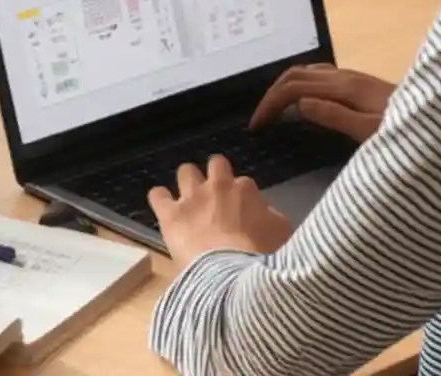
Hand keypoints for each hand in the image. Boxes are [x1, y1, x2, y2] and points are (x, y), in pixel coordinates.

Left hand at [149, 156, 292, 269]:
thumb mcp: (282, 233)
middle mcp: (218, 186)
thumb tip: (262, 213)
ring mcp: (192, 198)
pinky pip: (157, 195)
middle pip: (216, 164)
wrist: (233, 276)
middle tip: (216, 197)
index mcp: (245, 190)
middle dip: (215, 176)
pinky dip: (160, 199)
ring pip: (186, 171)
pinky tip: (164, 207)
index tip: (242, 214)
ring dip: (188, 182)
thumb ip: (270, 216)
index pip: (243, 184)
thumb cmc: (263, 257)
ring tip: (189, 200)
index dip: (241, 198)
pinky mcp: (170, 214)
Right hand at [249, 64, 394, 142]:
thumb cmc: (406, 132)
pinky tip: (303, 101)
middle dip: (271, 94)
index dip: (271, 103)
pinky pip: (320, 75)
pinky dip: (301, 85)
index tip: (257, 126)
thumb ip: (334, 116)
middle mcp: (346, 76)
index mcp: (345, 87)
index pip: (294, 87)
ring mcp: (353, 77)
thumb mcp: (370, 132)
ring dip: (284, 87)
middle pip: (295, 74)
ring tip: (274, 111)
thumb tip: (298, 104)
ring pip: (307, 71)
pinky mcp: (359, 83)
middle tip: (259, 121)